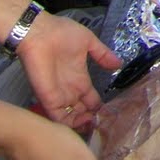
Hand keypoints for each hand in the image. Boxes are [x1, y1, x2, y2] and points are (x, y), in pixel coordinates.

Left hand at [16, 11, 120, 129]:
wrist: (40, 33)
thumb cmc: (62, 34)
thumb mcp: (89, 42)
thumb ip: (103, 55)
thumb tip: (119, 64)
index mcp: (79, 78)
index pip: (90, 99)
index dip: (98, 107)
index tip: (109, 113)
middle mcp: (70, 90)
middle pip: (81, 112)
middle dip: (91, 119)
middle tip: (102, 124)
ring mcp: (59, 95)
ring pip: (70, 118)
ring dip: (82, 124)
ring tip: (93, 125)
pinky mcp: (49, 99)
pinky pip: (58, 118)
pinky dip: (69, 124)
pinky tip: (83, 123)